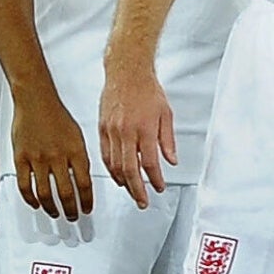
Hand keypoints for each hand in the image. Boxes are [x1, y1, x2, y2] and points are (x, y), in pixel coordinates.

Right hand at [10, 95, 93, 219]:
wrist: (36, 101)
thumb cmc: (58, 116)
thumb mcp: (79, 137)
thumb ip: (80, 159)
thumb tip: (84, 179)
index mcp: (76, 152)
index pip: (84, 184)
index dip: (86, 201)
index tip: (87, 209)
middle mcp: (58, 158)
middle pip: (66, 193)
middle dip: (71, 209)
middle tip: (72, 216)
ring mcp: (38, 160)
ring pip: (45, 193)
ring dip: (52, 208)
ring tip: (56, 213)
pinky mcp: (20, 159)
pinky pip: (25, 185)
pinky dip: (30, 198)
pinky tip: (35, 204)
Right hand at [99, 63, 175, 208]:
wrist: (126, 73)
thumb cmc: (148, 90)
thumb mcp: (166, 114)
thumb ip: (168, 140)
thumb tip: (171, 161)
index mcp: (144, 129)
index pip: (150, 163)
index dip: (155, 179)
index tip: (159, 188)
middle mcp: (126, 132)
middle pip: (130, 169)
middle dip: (137, 189)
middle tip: (143, 201)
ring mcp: (111, 132)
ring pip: (115, 165)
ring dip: (123, 182)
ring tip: (132, 191)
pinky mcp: (101, 129)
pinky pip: (105, 155)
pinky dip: (111, 169)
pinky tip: (118, 176)